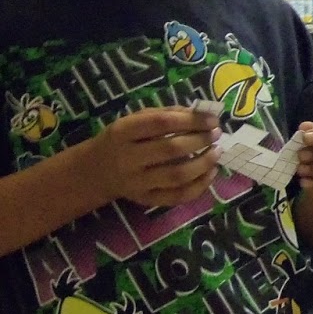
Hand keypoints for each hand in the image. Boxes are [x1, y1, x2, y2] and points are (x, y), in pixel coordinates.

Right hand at [89, 107, 221, 208]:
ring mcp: (137, 182)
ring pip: (177, 175)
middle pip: (171, 149)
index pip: (161, 123)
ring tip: (217, 152)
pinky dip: (200, 186)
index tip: (212, 120)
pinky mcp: (146, 199)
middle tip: (216, 134)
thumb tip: (203, 114)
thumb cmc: (122, 140)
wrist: (95, 171)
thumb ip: (167, 114)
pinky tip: (210, 172)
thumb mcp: (135, 120)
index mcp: (123, 132)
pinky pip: (178, 196)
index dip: (191, 120)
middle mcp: (128, 158)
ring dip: (204, 163)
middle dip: (200, 140)